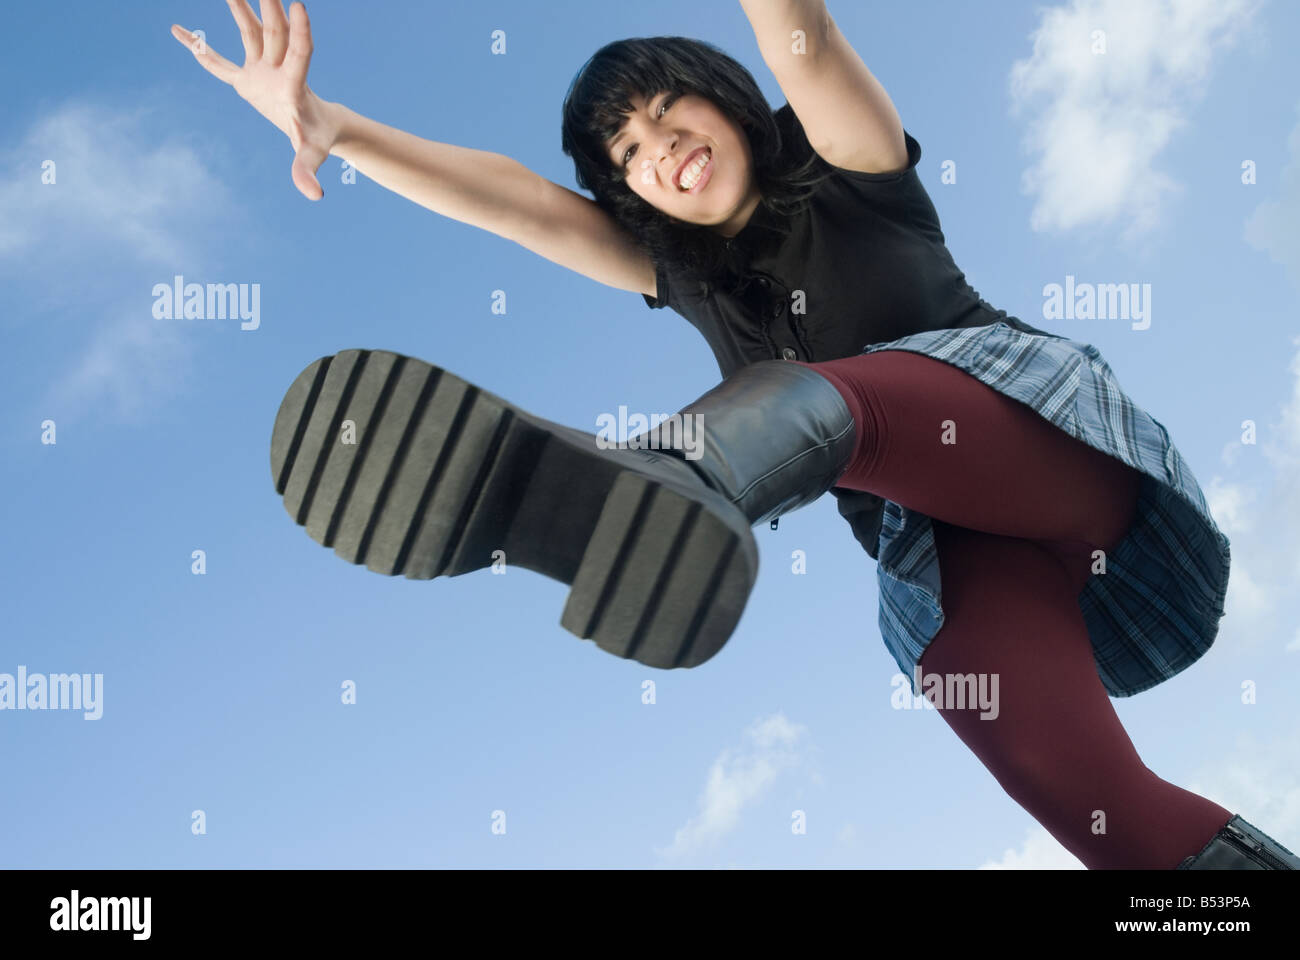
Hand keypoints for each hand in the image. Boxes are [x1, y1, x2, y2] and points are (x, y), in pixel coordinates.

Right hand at [171, 1, 338, 199]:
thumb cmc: (318, 139)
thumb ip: (308, 171)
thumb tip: (315, 196)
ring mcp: (262, 69)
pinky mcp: (247, 77)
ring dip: (240, 9)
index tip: (299, 6)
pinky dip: (199, 50)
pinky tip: (177, 32)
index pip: (300, 53)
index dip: (300, 32)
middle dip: (268, 8)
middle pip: (273, 33)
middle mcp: (278, 70)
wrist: (318, 125)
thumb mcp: (311, 154)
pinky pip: (219, 62)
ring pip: (250, 33)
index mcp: (295, 85)